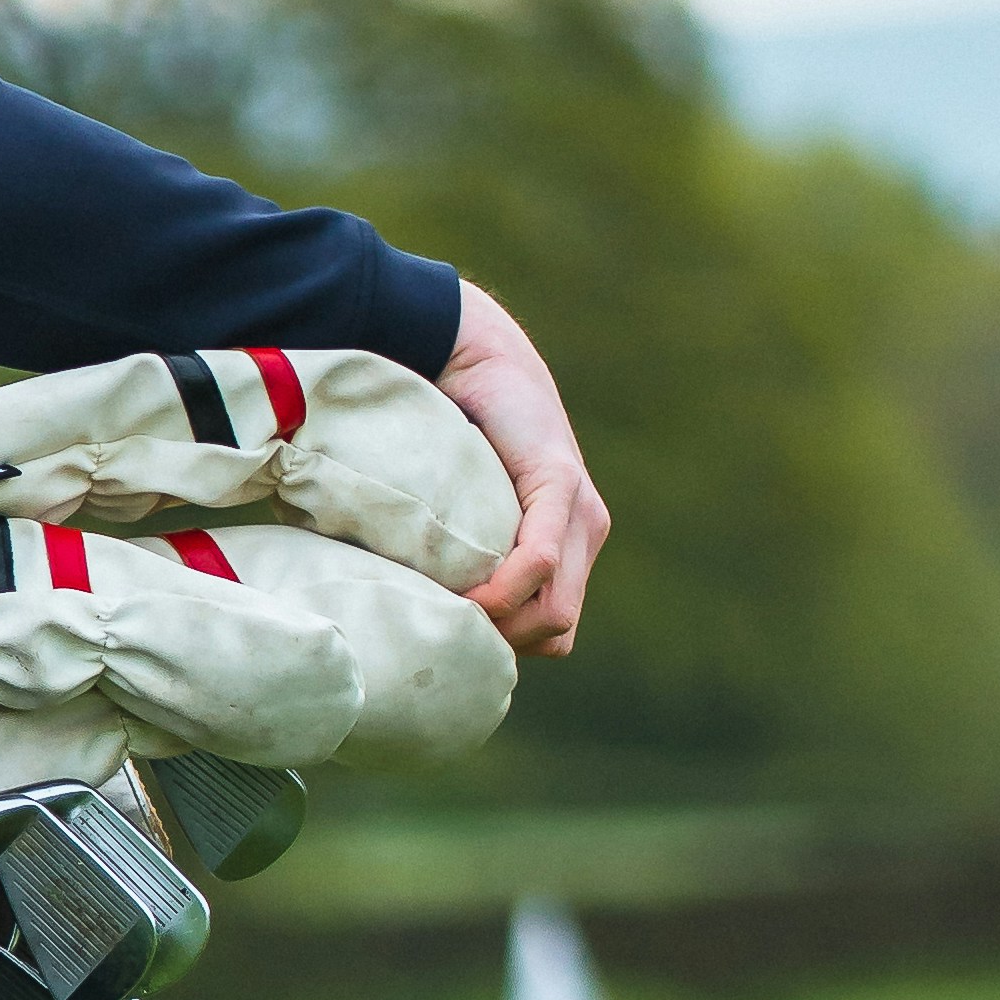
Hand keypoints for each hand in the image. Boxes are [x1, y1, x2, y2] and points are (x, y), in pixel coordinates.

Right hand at [437, 281, 606, 656]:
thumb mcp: (461, 507)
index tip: (451, 635)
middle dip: (502, 645)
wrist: (471, 353)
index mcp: (568, 543)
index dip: (503, 646)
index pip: (551, 632)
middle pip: (555, 634)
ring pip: (556, 614)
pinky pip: (542, 562)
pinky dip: (508, 590)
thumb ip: (463, 550)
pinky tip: (471, 597)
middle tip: (446, 633)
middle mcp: (586, 534)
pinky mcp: (561, 485)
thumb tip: (414, 606)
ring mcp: (581, 513)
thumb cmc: (450, 429)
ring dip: (503, 626)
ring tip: (452, 615)